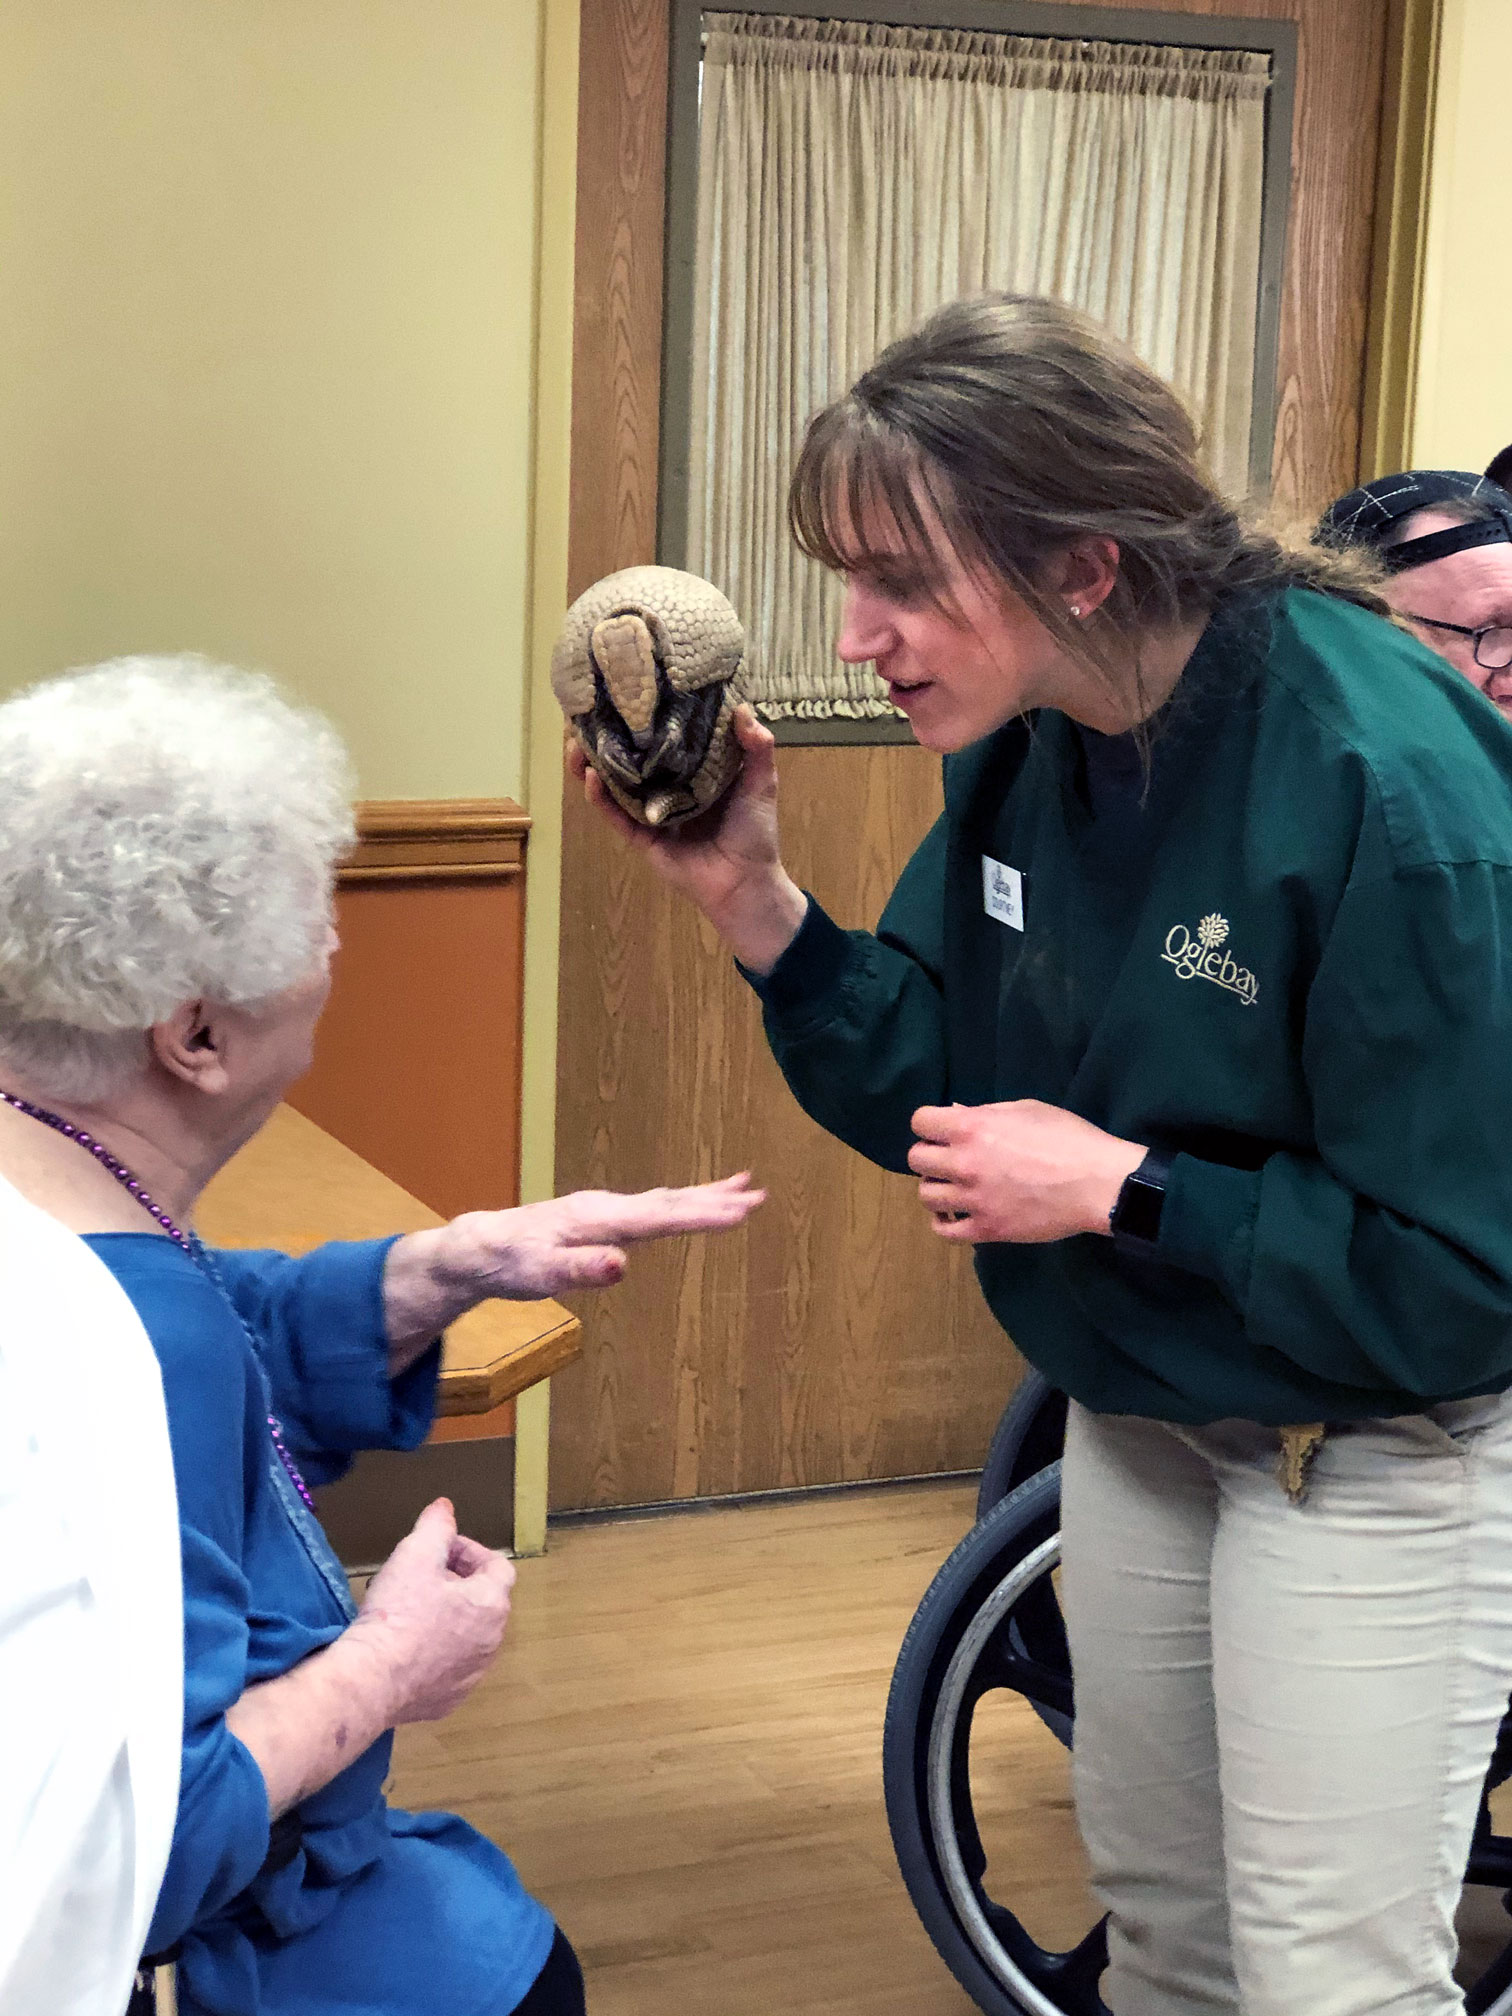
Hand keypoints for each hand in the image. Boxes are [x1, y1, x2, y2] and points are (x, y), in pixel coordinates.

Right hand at [352, 1499, 514, 1724]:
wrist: (371, 1681)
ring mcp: (472, 1675)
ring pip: (467, 1636)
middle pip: (483, 1601)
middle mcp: (492, 1641)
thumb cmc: (398, 1613)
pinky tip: (406, 1647)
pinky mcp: (449, 1700)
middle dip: (456, 1583)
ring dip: (447, 1619)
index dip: (469, 1551)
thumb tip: (444, 1508)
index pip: (496, 1567)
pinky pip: (448, 1668)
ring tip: (410, 1609)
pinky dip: (434, 1653)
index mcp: (492, 1604)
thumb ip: (436, 1526)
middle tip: (421, 1575)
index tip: (440, 1548)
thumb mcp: (416, 1554)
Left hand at [437, 1172, 764, 1298]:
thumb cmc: (510, 1264)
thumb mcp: (540, 1276)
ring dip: (704, 1195)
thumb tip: (622, 1265)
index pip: (660, 1217)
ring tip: (743, 1187)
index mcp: (599, 1219)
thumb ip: (580, 1270)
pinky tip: (692, 1203)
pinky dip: (681, 1201)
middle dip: (715, 1199)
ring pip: (664, 1199)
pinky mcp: (603, 1217)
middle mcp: (607, 1207)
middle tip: (759, 1193)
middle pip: (669, 1201)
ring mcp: (606, 1209)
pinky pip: (652, 1207)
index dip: (702, 1215)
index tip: (742, 1211)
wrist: (481, 1246)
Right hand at [569, 706, 807, 972]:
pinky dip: (601, 797)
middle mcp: (669, 787)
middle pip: (630, 756)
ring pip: (614, 783)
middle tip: (587, 710)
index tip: (629, 688)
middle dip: (606, 735)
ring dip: (592, 762)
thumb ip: (757, 747)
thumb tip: (741, 707)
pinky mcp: (642, 837)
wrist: (746, 883)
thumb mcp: (761, 783)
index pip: (664, 736)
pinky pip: (616, 815)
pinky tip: (589, 775)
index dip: (646, 714)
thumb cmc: (755, 833)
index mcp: (694, 771)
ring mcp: (652, 812)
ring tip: (575, 739)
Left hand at [908, 1101, 1144, 1244]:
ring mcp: (973, 1200)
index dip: (930, 1125)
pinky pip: (945, 1231)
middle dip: (931, 1155)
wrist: (1097, 1182)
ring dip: (937, 1188)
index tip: (943, 1131)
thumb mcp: (1027, 1110)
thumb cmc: (1068, 1138)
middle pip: (916, 1159)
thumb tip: (954, 1114)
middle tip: (951, 1159)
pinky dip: (944, 1222)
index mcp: (972, 1128)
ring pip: (926, 1196)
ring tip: (955, 1187)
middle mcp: (964, 1163)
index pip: (920, 1122)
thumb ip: (985, 1113)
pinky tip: (956, 1214)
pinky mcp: (987, 1230)